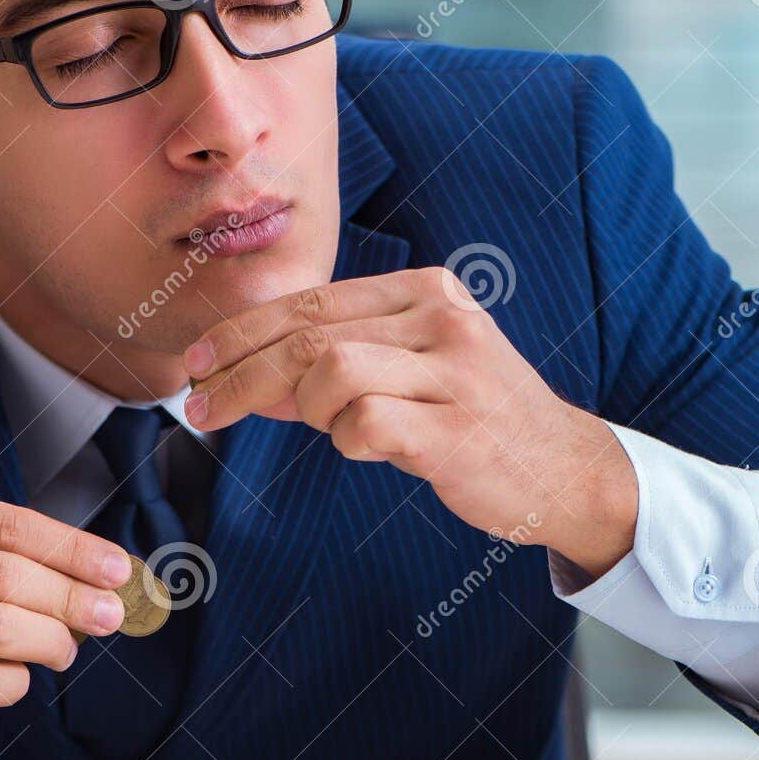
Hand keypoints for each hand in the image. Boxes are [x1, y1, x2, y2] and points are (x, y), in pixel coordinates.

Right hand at [0, 480, 132, 747]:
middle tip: (106, 615)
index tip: (115, 568)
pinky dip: (11, 682)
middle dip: (71, 598)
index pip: (7, 524)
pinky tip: (18, 676)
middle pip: (5, 577)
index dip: (72, 549)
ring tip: (65, 648)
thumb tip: (83, 569)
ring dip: (49, 642)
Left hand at [182, 267, 637, 576]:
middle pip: (307, 335)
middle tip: (199, 409)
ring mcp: (453, 373)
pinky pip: (363, 426)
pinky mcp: (455, 430)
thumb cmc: (473, 419)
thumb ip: (338, 362)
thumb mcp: (413, 369)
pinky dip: (345, 441)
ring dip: (303, 410)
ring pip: (329, 373)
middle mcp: (442, 318)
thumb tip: (244, 373)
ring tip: (324, 430)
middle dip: (237, 373)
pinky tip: (368, 449)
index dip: (241, 331)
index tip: (195, 363)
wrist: (563, 469)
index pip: (311, 300)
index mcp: (426, 290)